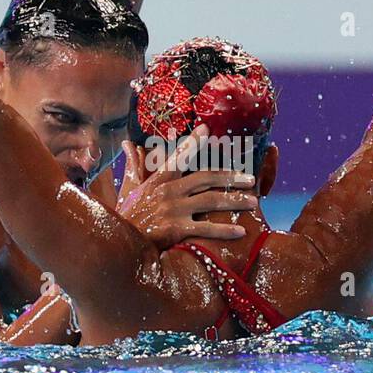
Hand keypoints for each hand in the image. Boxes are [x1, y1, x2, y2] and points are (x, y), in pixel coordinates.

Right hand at [117, 127, 256, 244]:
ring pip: (211, 201)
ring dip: (235, 200)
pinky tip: (240, 231)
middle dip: (231, 177)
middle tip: (250, 179)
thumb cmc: (125, 217)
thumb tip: (127, 142)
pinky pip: (206, 229)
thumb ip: (133, 165)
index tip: (207, 128)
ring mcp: (173, 209)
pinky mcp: (176, 230)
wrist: (118, 244)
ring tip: (253, 202)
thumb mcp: (128, 188)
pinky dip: (225, 230)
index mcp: (159, 179)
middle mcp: (168, 191)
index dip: (194, 142)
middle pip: (206, 178)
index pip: (179, 156)